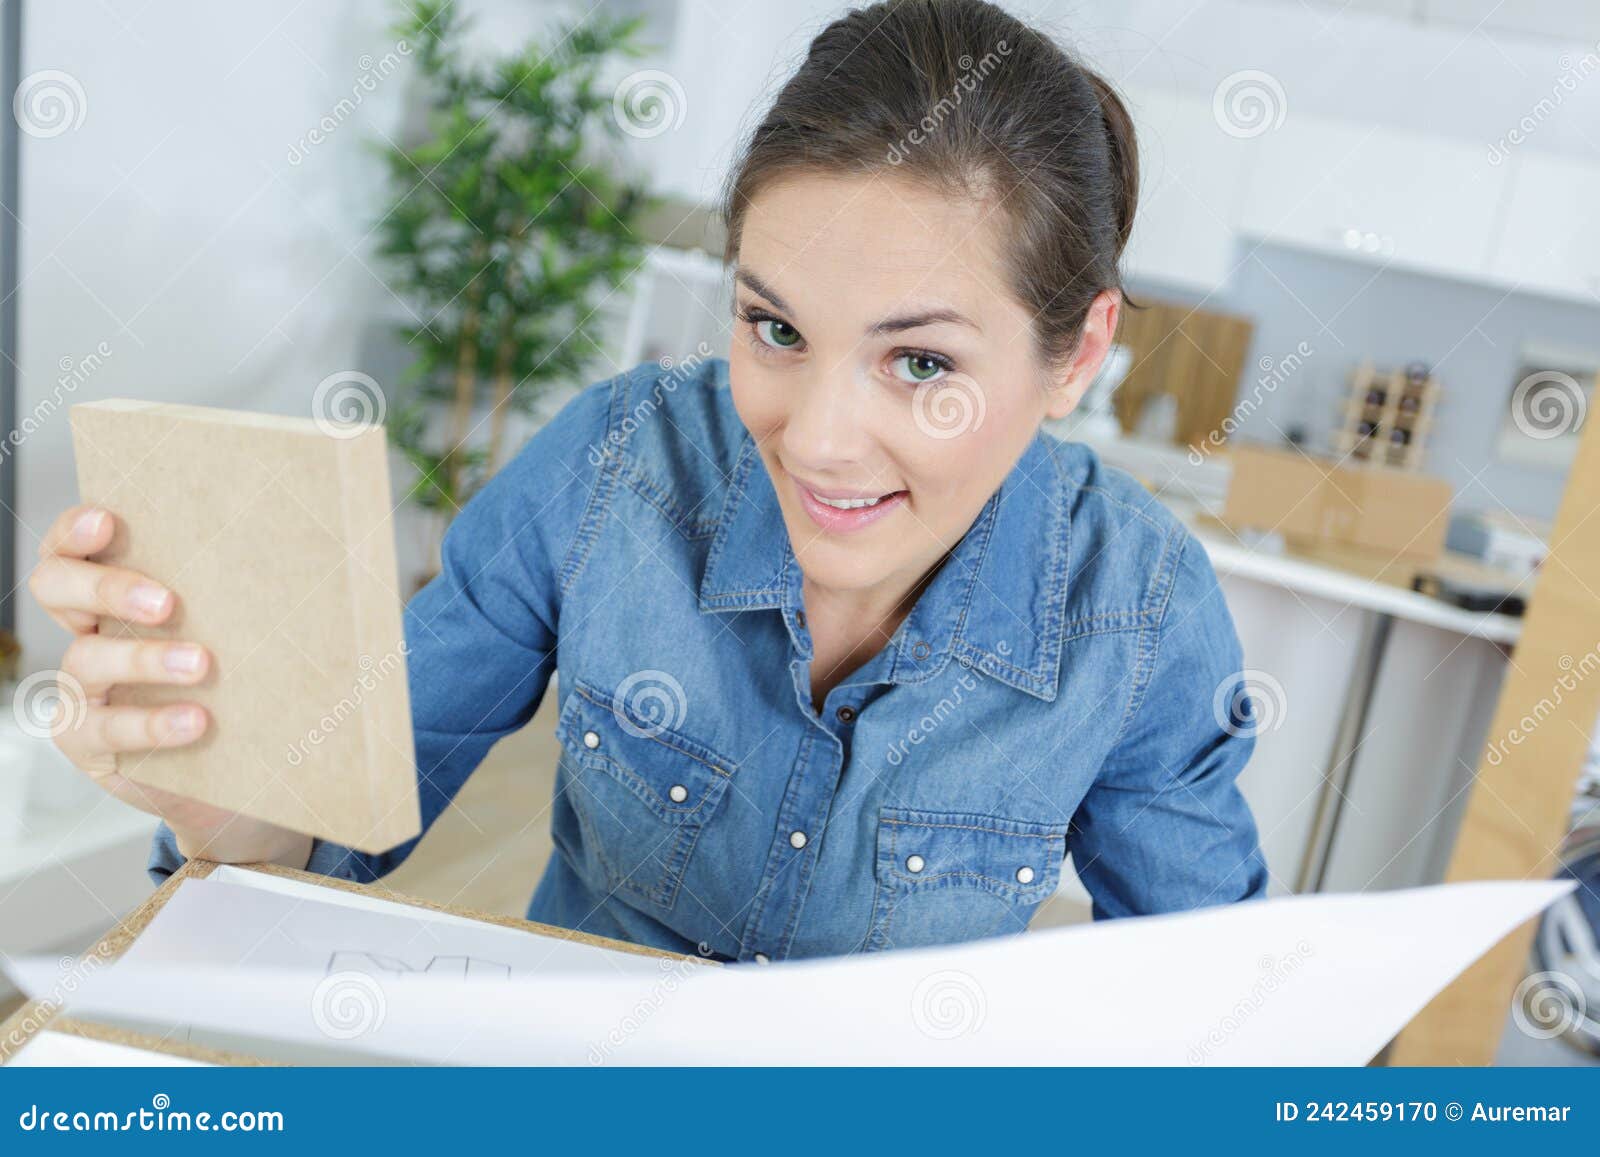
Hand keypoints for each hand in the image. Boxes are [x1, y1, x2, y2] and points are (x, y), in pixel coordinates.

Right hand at [27, 505, 310, 868]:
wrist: (229, 766)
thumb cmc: (233, 679)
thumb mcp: (234, 628)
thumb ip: (242, 591)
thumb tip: (319, 548)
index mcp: (113, 592)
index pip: (72, 547)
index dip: (75, 531)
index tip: (106, 522)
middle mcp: (86, 630)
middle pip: (56, 588)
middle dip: (108, 589)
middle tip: (166, 603)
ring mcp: (81, 687)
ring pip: (87, 659)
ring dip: (144, 658)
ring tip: (200, 664)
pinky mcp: (87, 740)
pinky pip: (108, 728)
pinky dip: (153, 723)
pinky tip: (196, 720)